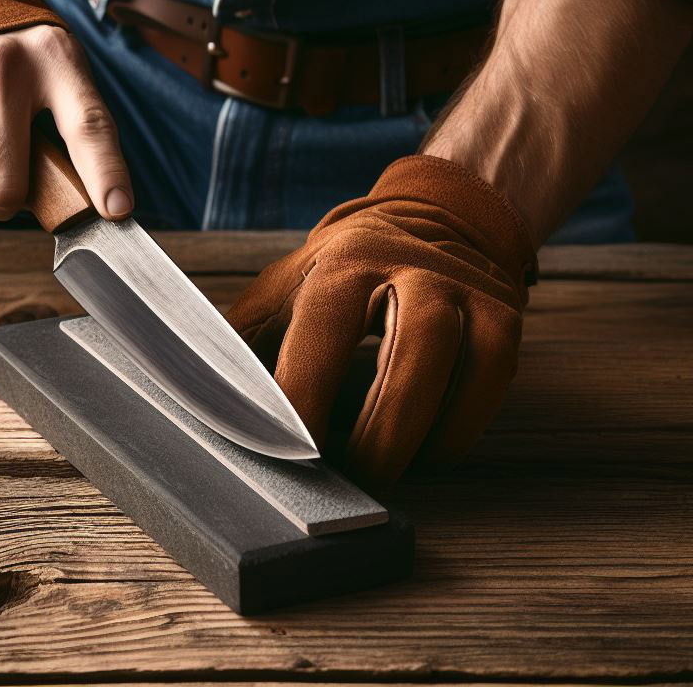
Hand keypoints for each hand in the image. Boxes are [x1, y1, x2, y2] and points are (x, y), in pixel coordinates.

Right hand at [0, 0, 131, 222]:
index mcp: (55, 61)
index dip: (105, 173)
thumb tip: (85, 206)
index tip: (117, 211)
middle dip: (5, 205)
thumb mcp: (58, 73)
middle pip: (6, 187)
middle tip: (9, 185)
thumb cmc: (20, 63)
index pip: (88, 125)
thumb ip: (72, 130)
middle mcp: (2, 70)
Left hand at [226, 155, 534, 484]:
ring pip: (464, 363)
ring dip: (423, 431)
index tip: (291, 448)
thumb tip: (195, 391)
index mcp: (344, 260)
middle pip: (413, 347)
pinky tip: (430, 451)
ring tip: (388, 472)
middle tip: (350, 477)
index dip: (309, 391)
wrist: (431, 220)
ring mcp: (463, 290)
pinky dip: (462, 426)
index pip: (327, 327)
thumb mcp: (286, 286)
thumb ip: (245, 336)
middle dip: (382, 427)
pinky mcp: (501, 314)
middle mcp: (411, 268)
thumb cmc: (342, 268)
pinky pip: (492, 379)